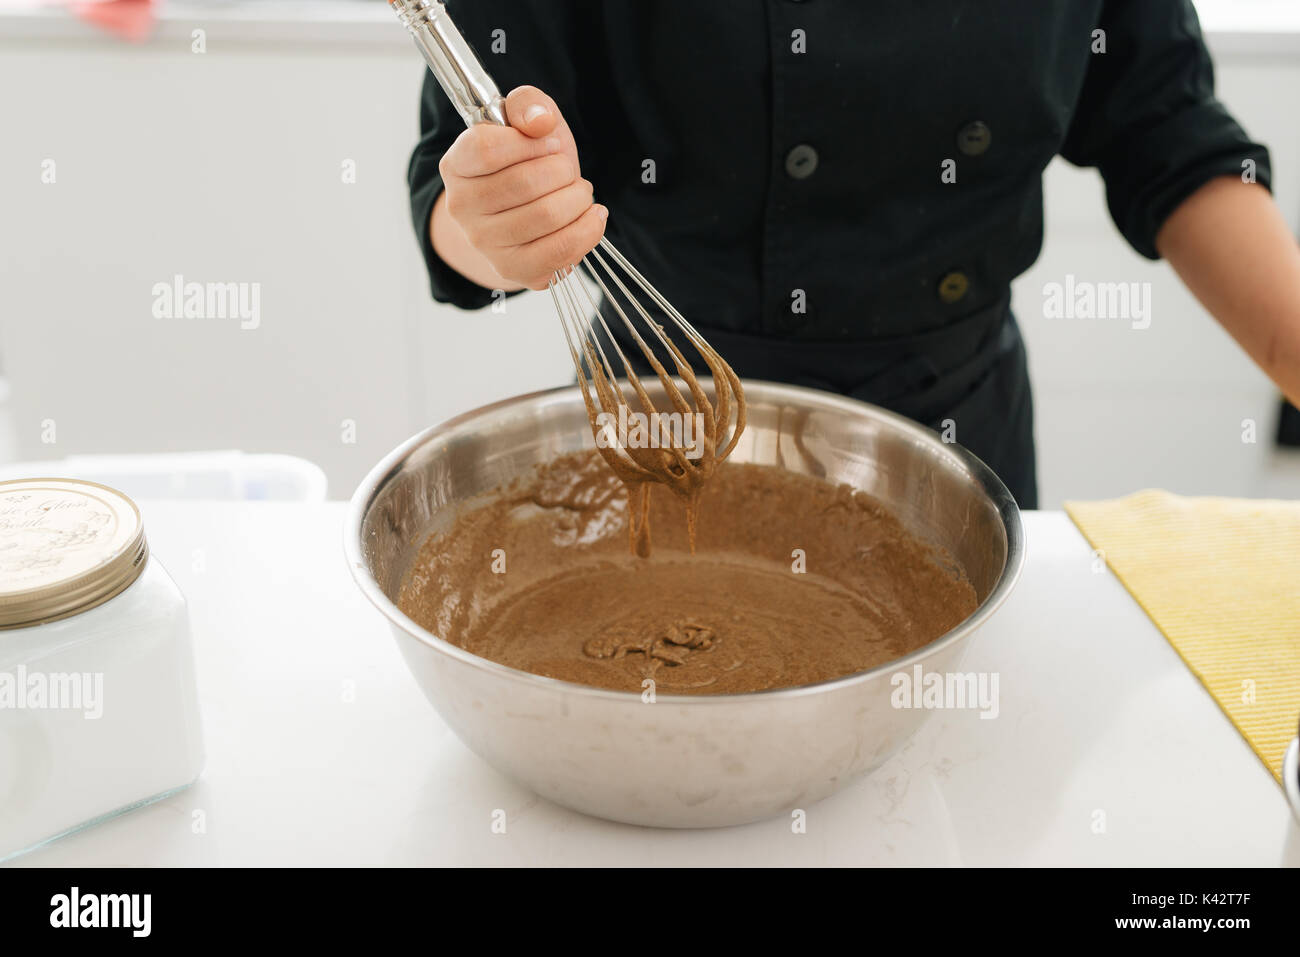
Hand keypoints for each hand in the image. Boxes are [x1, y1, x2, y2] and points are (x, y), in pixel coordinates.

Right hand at [437, 85, 606, 290]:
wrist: (526, 211)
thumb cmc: (528, 162)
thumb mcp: (526, 121)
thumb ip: (528, 104)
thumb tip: (541, 121)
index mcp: (456, 165)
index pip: (487, 148)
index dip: (529, 142)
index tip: (550, 142)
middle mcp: (462, 208)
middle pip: (524, 183)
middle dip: (562, 170)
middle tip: (567, 170)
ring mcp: (486, 244)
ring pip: (547, 216)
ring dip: (579, 197)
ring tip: (580, 192)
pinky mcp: (514, 270)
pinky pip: (561, 251)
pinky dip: (588, 228)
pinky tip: (592, 215)